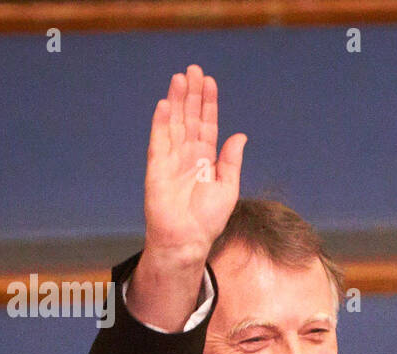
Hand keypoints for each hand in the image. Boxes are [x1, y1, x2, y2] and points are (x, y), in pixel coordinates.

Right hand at [143, 64, 245, 265]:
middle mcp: (188, 155)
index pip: (207, 125)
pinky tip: (164, 104)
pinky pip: (158, 140)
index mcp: (206, 160)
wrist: (188, 239)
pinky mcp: (156, 167)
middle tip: (194, 70)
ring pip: (174, 123)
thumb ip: (231, 161)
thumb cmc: (208, 220)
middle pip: (189, 118)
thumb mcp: (228, 188)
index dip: (208, 104)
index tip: (210, 82)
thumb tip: (240, 135)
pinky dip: (160, 122)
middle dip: (192, 94)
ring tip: (180, 78)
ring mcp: (171, 159)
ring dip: (176, 101)